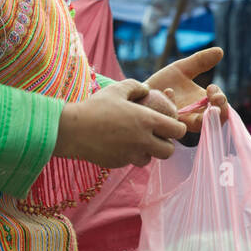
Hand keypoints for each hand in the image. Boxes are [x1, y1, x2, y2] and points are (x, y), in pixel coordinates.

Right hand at [57, 79, 187, 168]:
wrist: (72, 130)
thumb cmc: (95, 107)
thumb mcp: (116, 89)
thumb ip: (137, 87)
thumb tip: (147, 90)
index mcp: (147, 121)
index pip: (178, 130)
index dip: (178, 128)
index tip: (172, 125)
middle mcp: (143, 140)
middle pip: (168, 151)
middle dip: (166, 145)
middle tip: (157, 137)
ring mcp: (130, 154)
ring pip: (150, 159)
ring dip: (147, 152)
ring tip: (137, 142)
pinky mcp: (118, 163)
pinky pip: (131, 161)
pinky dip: (129, 155)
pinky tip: (118, 144)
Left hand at [144, 47, 227, 130]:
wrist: (139, 92)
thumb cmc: (163, 83)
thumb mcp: (181, 69)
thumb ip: (199, 62)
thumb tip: (220, 51)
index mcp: (201, 105)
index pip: (220, 108)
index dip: (220, 101)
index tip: (211, 89)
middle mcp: (192, 117)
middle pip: (215, 122)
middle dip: (218, 112)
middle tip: (214, 100)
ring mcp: (178, 123)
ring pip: (195, 126)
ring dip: (199, 115)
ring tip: (198, 100)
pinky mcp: (163, 125)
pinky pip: (170, 119)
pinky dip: (171, 103)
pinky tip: (167, 91)